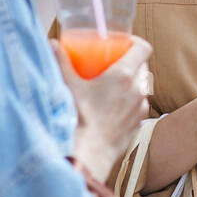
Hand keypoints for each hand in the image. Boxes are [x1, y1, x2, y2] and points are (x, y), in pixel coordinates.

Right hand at [51, 36, 151, 183]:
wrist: (88, 155)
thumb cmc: (78, 119)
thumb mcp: (68, 86)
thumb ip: (61, 62)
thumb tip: (53, 44)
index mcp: (124, 76)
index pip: (143, 48)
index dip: (136, 41)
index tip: (125, 42)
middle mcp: (137, 90)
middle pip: (143, 66)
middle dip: (131, 61)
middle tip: (114, 62)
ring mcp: (140, 108)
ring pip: (142, 87)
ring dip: (132, 82)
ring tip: (115, 84)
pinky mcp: (138, 124)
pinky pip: (139, 105)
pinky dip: (131, 101)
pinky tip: (115, 105)